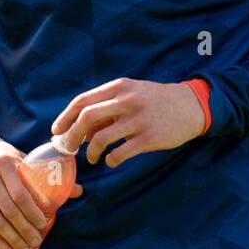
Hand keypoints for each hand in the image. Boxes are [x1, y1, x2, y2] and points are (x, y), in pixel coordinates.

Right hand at [0, 139, 79, 248]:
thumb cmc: (1, 157)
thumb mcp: (21, 159)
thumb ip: (45, 174)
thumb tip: (77, 191)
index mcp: (4, 164)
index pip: (21, 194)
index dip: (33, 213)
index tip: (43, 224)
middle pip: (9, 211)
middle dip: (24, 230)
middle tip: (36, 242)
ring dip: (12, 240)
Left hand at [51, 78, 206, 167]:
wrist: (191, 106)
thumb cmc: (155, 101)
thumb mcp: (131, 95)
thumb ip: (108, 108)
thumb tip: (81, 130)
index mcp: (119, 87)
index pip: (82, 101)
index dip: (65, 117)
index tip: (57, 131)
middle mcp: (127, 100)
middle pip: (87, 118)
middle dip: (72, 136)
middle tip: (69, 148)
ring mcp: (138, 119)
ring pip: (101, 138)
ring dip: (90, 152)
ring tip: (92, 158)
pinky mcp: (149, 137)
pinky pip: (120, 153)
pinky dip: (111, 160)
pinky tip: (112, 162)